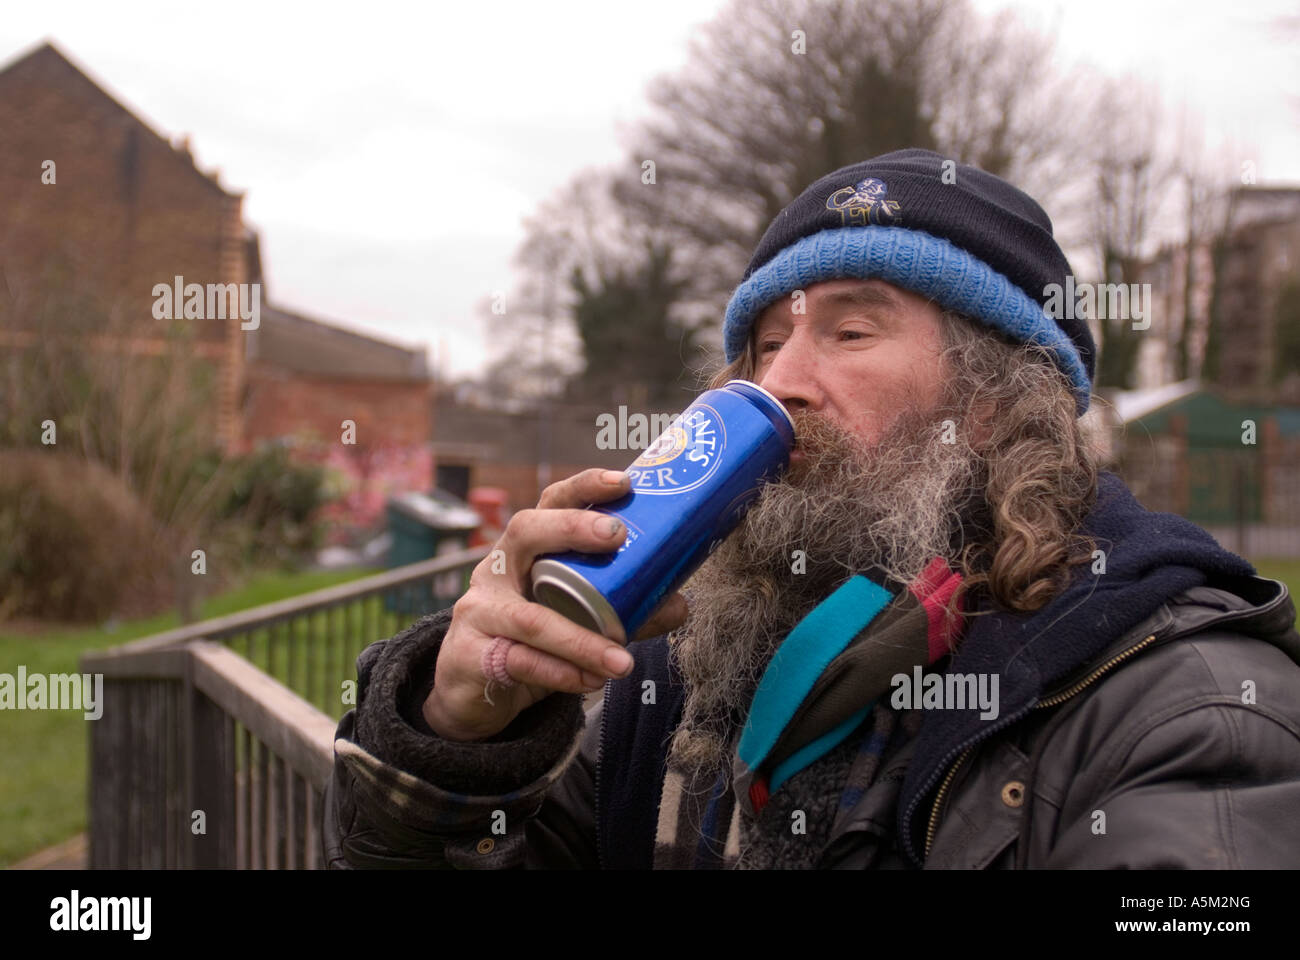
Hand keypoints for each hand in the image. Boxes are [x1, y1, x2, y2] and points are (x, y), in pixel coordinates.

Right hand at [423, 468, 688, 740]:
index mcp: (527, 549)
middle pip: (526, 531)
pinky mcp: (470, 654)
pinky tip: (590, 681)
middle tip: (617, 536)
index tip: (623, 482)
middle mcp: (498, 568)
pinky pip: (518, 660)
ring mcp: (480, 610)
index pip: (551, 503)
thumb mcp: (577, 618)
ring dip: (582, 639)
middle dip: (572, 528)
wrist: (471, 692)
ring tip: (622, 659)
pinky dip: (559, 672)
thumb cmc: (530, 641)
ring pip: (530, 616)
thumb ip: (624, 608)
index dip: (584, 487)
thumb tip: (678, 603)